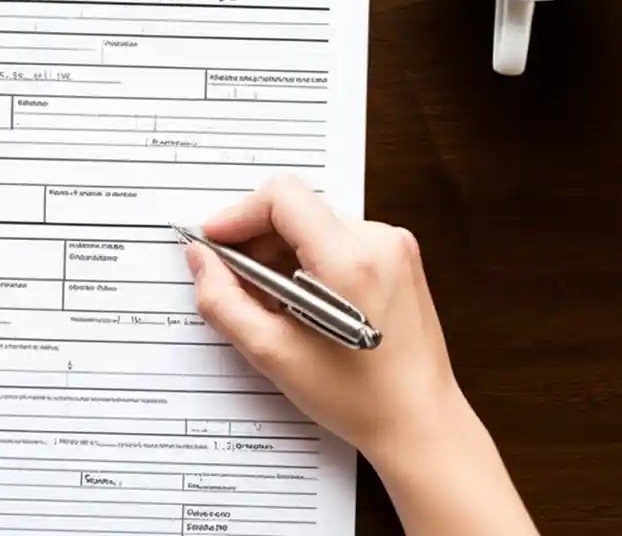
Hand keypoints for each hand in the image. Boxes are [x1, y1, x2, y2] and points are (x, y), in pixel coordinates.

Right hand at [186, 175, 463, 459]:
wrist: (420, 423)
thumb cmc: (358, 398)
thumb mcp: (272, 352)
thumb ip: (223, 300)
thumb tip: (201, 259)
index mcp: (351, 261)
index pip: (281, 197)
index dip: (238, 215)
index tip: (214, 242)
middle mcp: (379, 242)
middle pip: (296, 208)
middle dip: (256, 239)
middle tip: (236, 283)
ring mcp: (394, 247)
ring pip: (313, 223)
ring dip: (280, 253)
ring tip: (271, 302)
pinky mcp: (398, 258)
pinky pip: (337, 239)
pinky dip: (307, 260)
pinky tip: (299, 302)